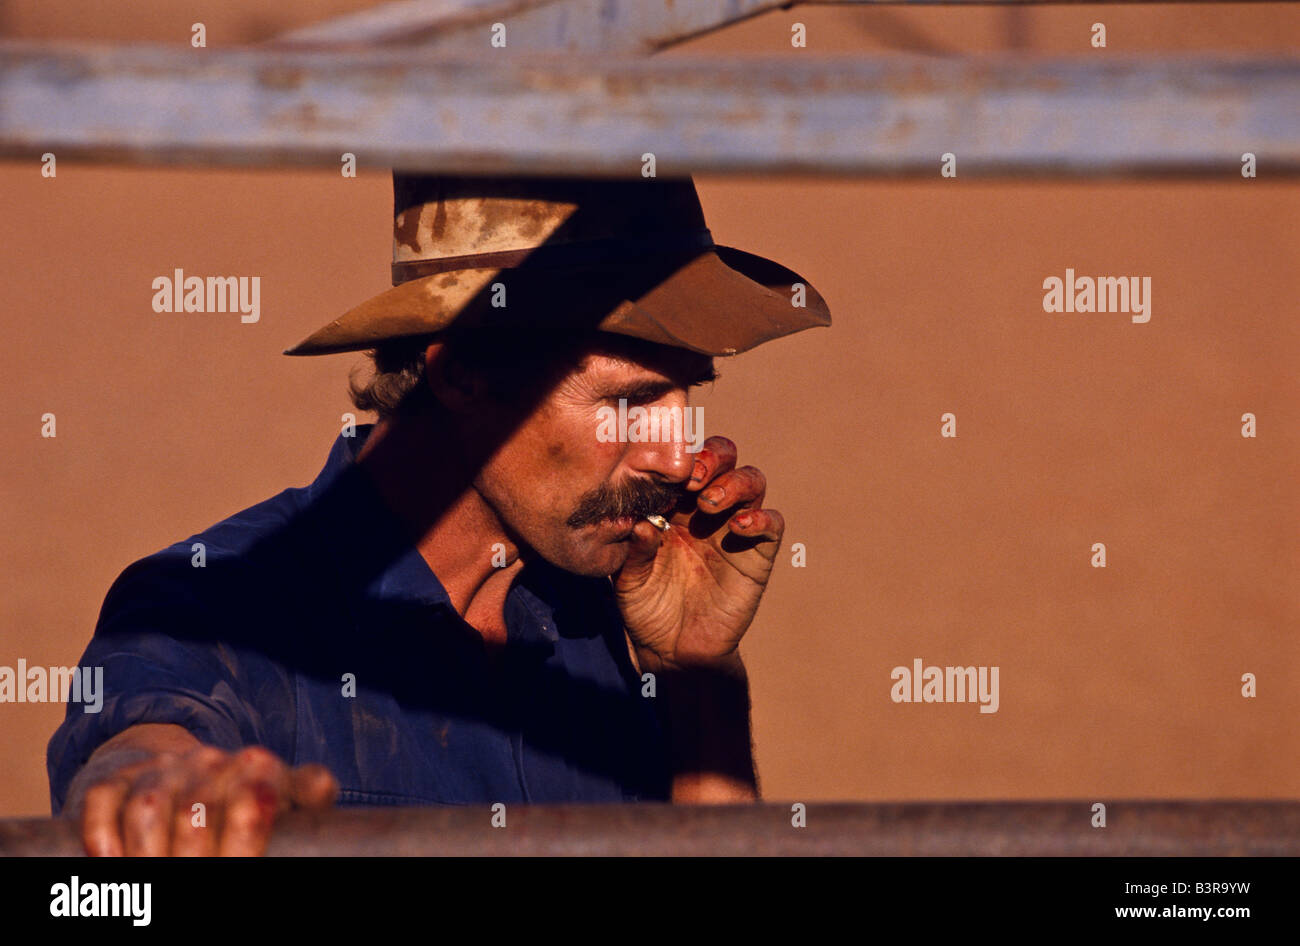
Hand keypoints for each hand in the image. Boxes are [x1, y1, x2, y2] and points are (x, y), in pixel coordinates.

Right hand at [76, 743, 337, 855]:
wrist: (187, 770)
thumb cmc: (246, 799)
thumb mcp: (287, 798)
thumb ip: (306, 798)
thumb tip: (320, 795)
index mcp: (260, 770)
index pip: (254, 798)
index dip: (244, 839)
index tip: (236, 868)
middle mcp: (212, 764)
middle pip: (197, 811)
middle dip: (192, 857)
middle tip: (193, 882)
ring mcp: (164, 769)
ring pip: (149, 807)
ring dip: (146, 853)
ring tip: (150, 880)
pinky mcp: (120, 777)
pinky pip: (104, 799)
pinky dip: (103, 834)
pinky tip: (111, 861)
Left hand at [614, 435, 781, 669]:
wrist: (673, 650)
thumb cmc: (646, 608)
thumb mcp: (628, 579)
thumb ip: (635, 549)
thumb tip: (643, 523)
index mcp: (674, 504)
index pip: (685, 462)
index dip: (680, 457)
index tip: (664, 472)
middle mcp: (707, 509)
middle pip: (724, 458)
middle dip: (713, 456)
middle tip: (693, 478)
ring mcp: (735, 528)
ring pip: (751, 481)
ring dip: (735, 482)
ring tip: (710, 503)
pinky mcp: (757, 554)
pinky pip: (772, 524)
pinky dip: (761, 518)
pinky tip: (738, 528)